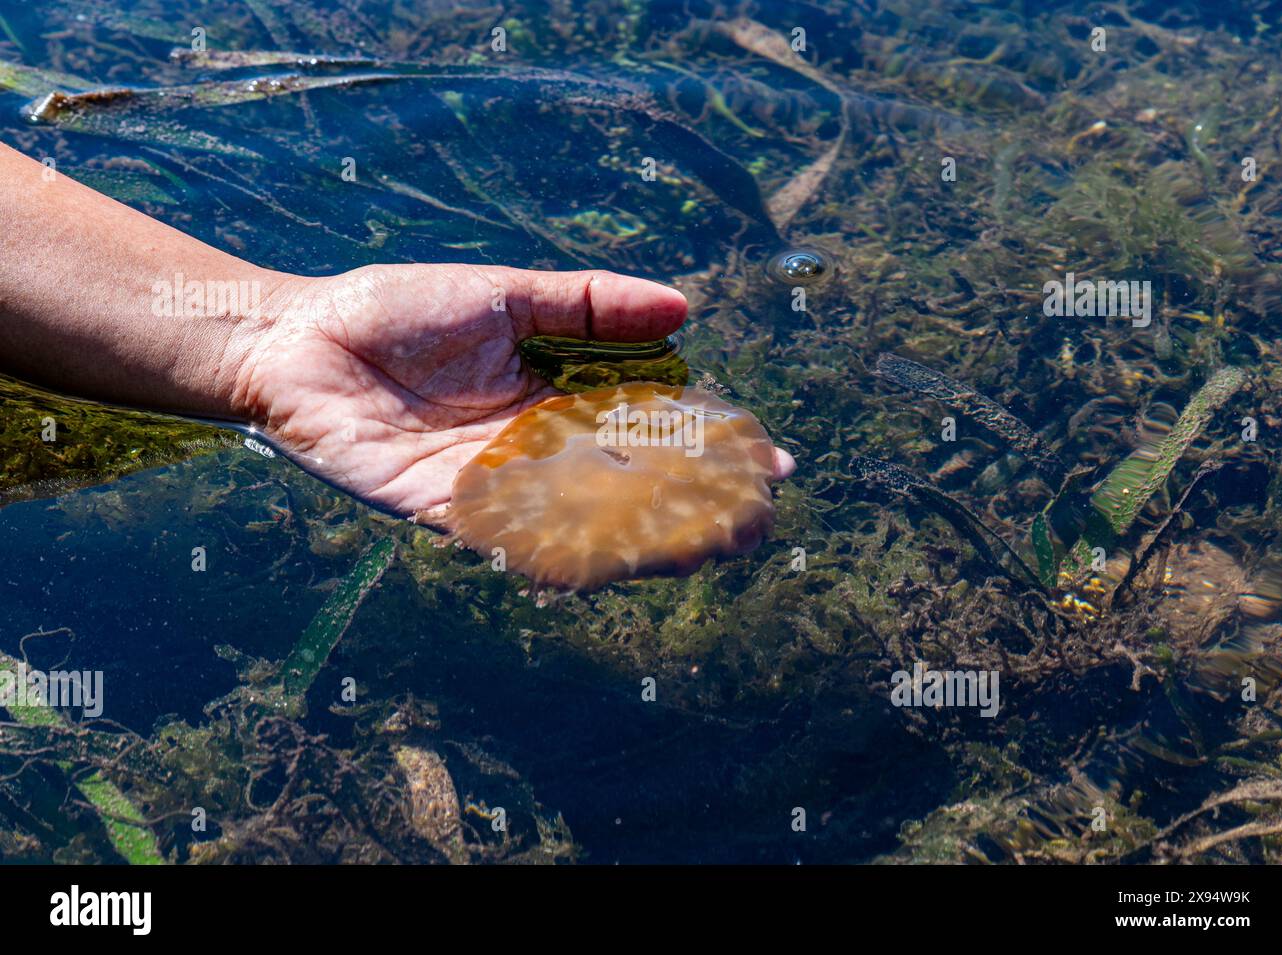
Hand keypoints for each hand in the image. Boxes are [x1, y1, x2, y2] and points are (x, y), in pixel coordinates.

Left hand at [230, 263, 796, 523]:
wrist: (297, 336)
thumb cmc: (394, 309)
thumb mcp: (506, 295)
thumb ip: (588, 305)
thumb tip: (684, 307)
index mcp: (551, 400)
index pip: (644, 430)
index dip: (704, 445)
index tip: (764, 458)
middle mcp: (529, 452)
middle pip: (625, 486)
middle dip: (692, 506)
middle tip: (756, 521)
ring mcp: (489, 486)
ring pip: (579, 521)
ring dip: (644, 537)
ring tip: (706, 546)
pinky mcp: (441, 509)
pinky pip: (507, 538)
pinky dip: (558, 552)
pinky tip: (612, 563)